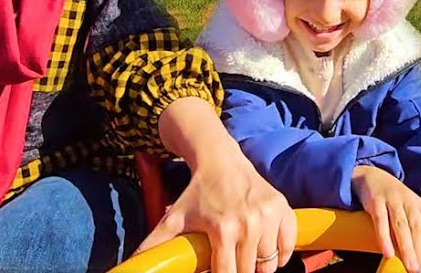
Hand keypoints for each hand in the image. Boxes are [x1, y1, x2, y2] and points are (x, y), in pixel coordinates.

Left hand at [144, 98, 296, 272]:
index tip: (220, 272)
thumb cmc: (197, 192)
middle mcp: (249, 223)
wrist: (221, 159)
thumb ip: (154, 246)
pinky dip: (281, 253)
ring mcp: (268, 215)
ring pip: (270, 263)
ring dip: (259, 266)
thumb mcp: (173, 219)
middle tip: (230, 263)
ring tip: (245, 258)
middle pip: (250, 272)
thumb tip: (131, 266)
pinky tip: (265, 250)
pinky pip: (288, 246)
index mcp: (223, 230)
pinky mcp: (283, 208)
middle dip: (239, 272)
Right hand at [352, 165, 420, 272]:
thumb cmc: (394, 201)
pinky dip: (385, 238)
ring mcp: (392, 201)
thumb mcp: (410, 210)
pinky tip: (388, 254)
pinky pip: (380, 222)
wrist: (372, 177)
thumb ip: (418, 229)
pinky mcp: (375, 202)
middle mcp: (409, 202)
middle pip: (417, 229)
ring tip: (411, 267)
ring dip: (407, 248)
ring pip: (401, 226)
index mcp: (420, 206)